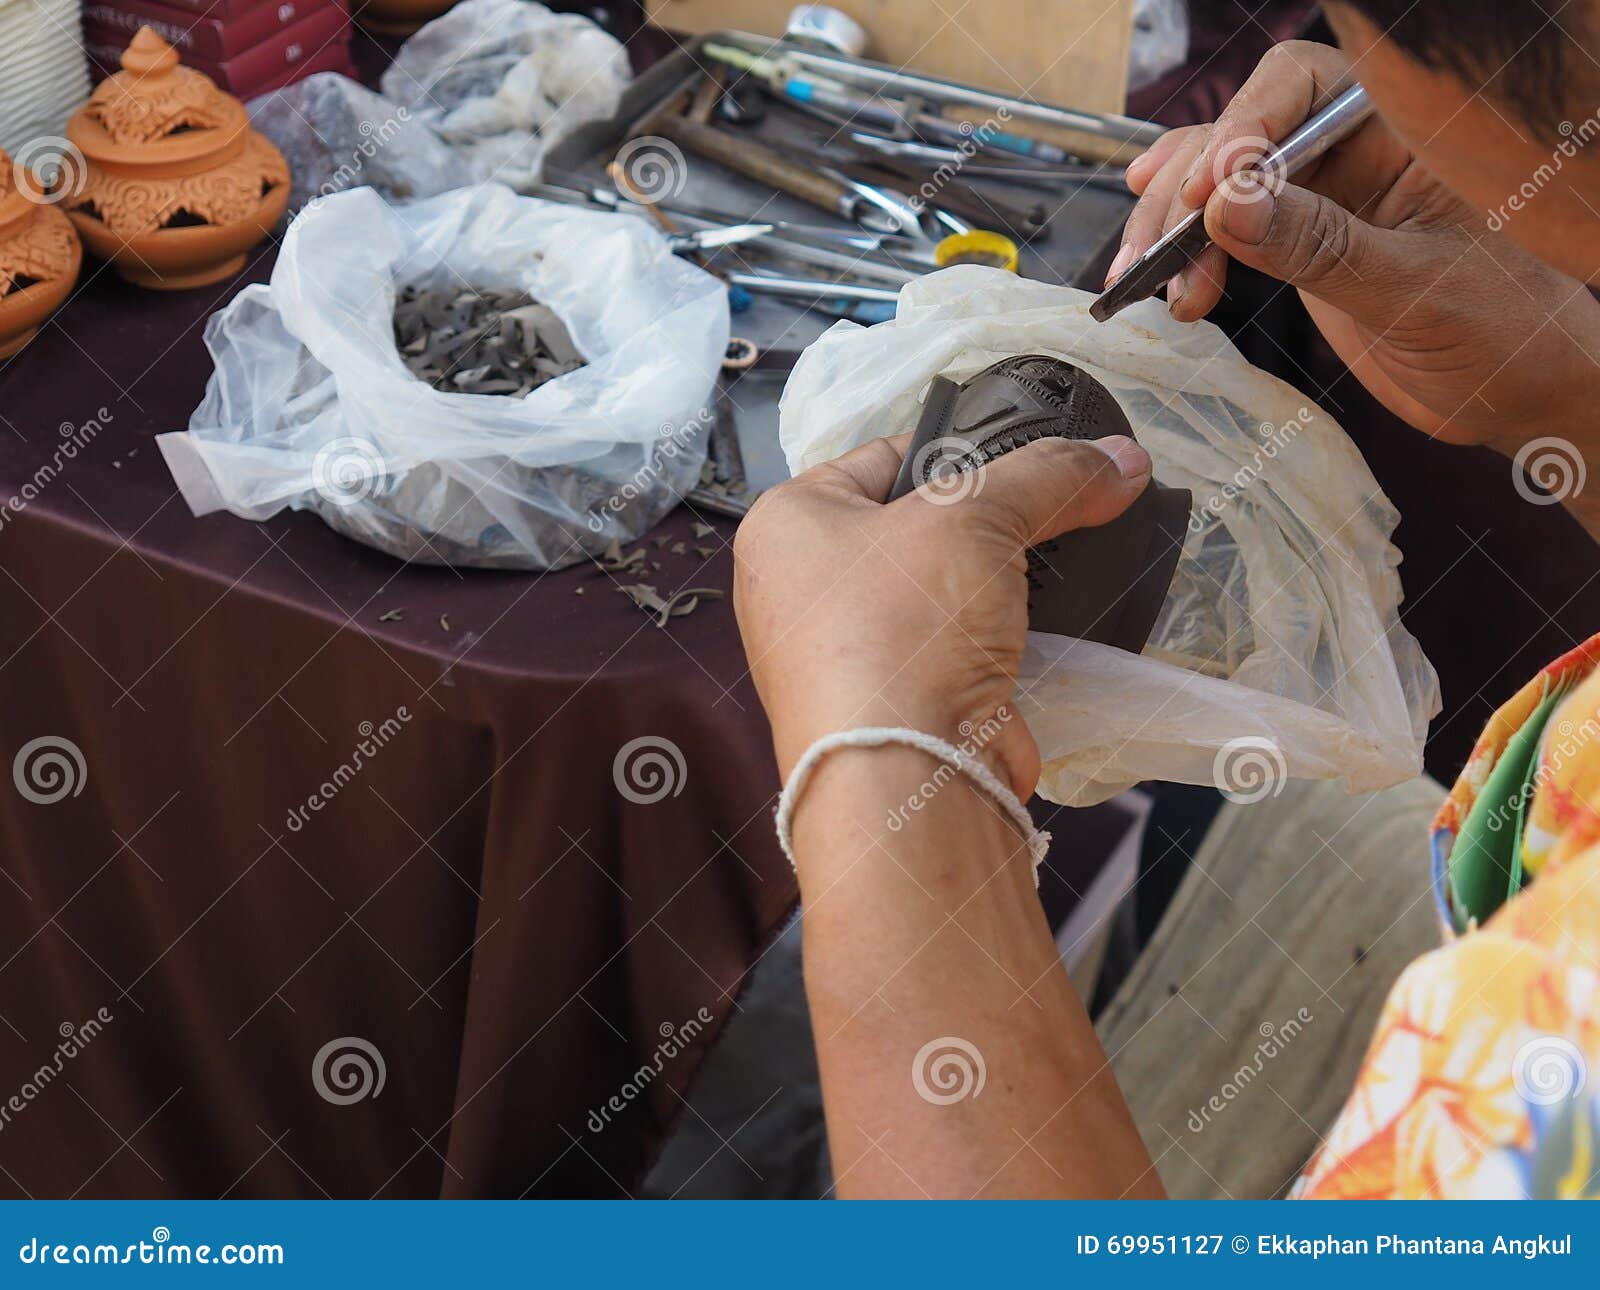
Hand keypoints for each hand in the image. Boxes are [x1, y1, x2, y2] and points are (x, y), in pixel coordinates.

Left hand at [733, 433, 1151, 800]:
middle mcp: (797, 590)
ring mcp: (842, 658)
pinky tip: (1043, 629)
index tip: (1022, 459)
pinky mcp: (890, 709)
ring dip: (996, 588)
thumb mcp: (977, 518)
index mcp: (785, 524)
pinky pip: (953, 654)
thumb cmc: (900, 629)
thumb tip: (1121, 457)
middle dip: (987, 526)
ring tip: (1056, 568)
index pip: (882, 456)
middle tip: (1049, 513)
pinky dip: (997, 643)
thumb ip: (1049, 475)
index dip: (959, 451)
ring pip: (939, 595)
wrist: (905, 779)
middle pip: (915, 528)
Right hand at [1109, 41, 1599, 454]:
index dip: (1243, 127)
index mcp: (1408, 128)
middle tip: (1163, 255)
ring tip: (1152, 285)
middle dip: (1190, 190)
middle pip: (1243, 132)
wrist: (1515, 395)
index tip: (1206, 191)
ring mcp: (1324, 193)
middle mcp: (1358, 147)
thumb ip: (1320, 246)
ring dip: (1174, 227)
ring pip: (1220, 182)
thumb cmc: (1502, 334)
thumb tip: (1227, 208)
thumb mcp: (1411, 290)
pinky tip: (1156, 268)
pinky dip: (1187, 249)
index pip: (1303, 86)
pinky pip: (1228, 225)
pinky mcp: (1299, 238)